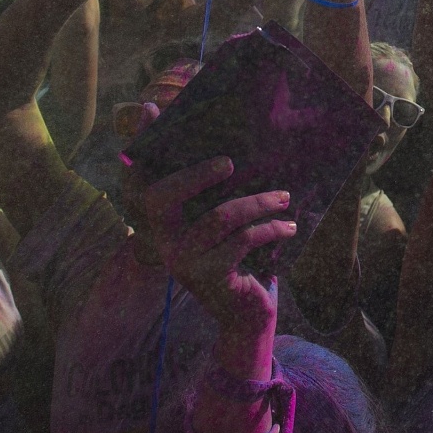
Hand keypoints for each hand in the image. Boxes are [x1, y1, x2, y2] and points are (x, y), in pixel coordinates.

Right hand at [145, 157, 292, 334]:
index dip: (146, 160)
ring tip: (284, 198)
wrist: (246, 314)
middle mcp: (164, 244)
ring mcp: (184, 262)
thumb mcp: (224, 226)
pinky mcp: (209, 276)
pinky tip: (288, 228)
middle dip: (194, 174)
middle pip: (162, 198)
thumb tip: (234, 151)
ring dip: (258, 202)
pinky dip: (270, 229)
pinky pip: (242, 239)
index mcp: (163, 226)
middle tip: (229, 162)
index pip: (144, 188)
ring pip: (219, 216)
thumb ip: (216, 193)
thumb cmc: (237, 258)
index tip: (156, 119)